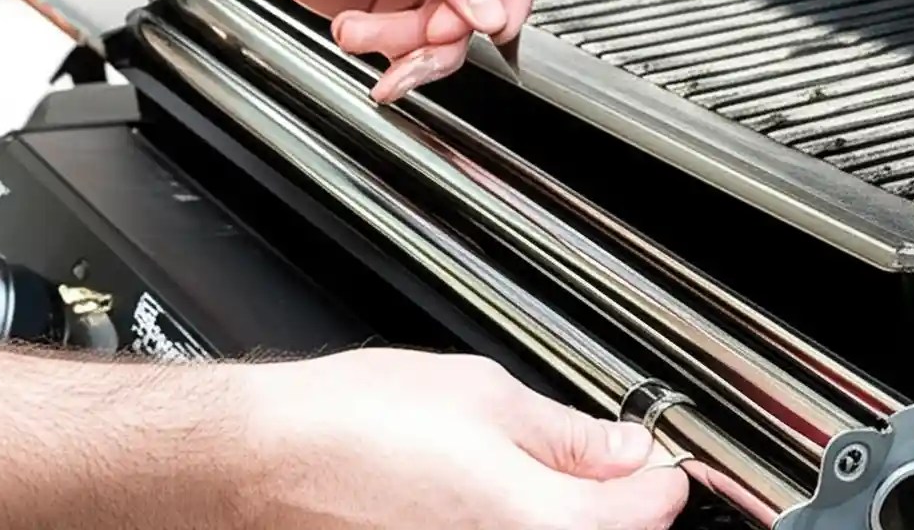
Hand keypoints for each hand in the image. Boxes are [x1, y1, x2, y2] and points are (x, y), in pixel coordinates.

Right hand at [241, 348, 689, 529]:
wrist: (256, 465)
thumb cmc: (345, 427)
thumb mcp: (479, 396)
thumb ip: (567, 433)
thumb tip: (622, 448)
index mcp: (538, 521)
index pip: (649, 512)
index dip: (658, 475)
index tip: (652, 458)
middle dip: (614, 502)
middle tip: (598, 461)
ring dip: (563, 518)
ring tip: (524, 474)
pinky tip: (484, 500)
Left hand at [244, 0, 533, 102]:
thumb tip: (489, 8)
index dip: (506, 2)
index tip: (493, 29)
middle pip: (476, 13)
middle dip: (440, 32)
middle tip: (418, 36)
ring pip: (441, 40)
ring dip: (401, 45)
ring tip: (360, 31)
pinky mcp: (391, 12)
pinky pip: (407, 49)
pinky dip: (384, 54)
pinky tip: (356, 35)